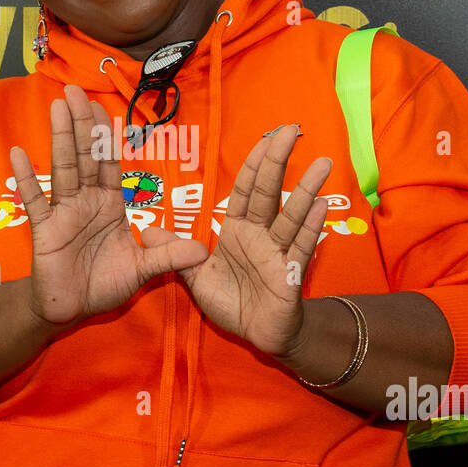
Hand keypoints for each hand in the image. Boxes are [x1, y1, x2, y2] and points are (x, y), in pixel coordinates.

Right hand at [10, 84, 209, 326]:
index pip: (109, 163)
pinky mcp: (44, 230)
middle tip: (74, 90)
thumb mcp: (142, 271)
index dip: (106, 135)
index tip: (101, 105)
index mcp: (110, 204)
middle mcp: (86, 201)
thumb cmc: (104, 283)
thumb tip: (203, 251)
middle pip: (85, 156)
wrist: (71, 309)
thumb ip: (168, 257)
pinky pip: (35, 201)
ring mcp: (63, 212)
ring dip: (60, 138)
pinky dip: (26, 179)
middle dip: (82, 124)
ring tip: (56, 107)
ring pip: (63, 169)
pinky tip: (17, 154)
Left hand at [176, 124, 331, 357]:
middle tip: (290, 131)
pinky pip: (301, 247)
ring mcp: (278, 252)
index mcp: (238, 230)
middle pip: (269, 193)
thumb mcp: (196, 278)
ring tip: (322, 163)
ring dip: (306, 190)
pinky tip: (322, 205)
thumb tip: (145, 229)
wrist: (258, 335)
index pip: (246, 190)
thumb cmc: (232, 302)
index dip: (254, 164)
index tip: (265, 137)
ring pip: (291, 216)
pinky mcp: (291, 274)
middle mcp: (261, 235)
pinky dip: (311, 227)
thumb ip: (175, 253)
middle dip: (278, 161)